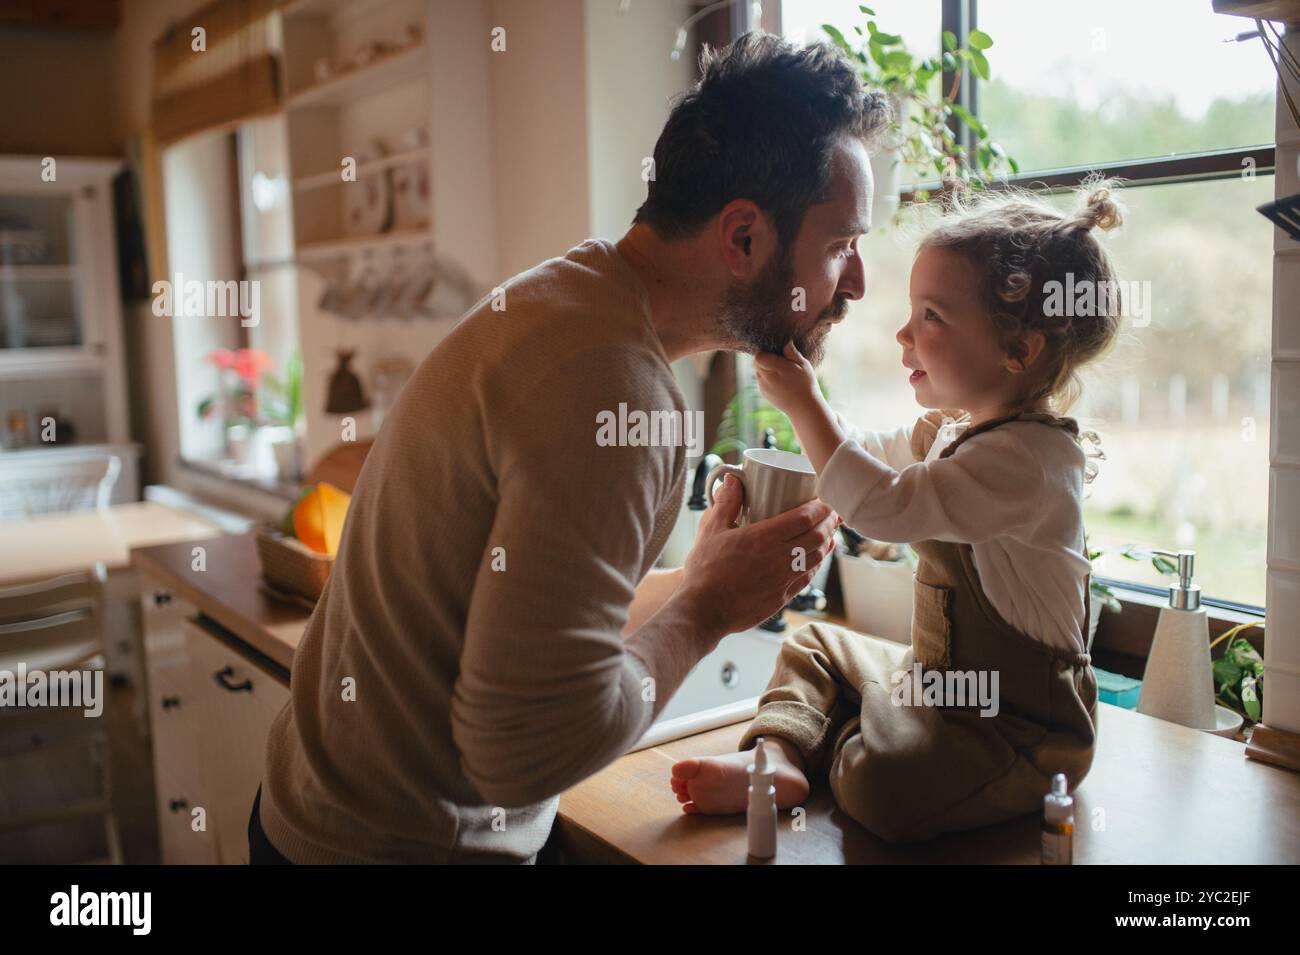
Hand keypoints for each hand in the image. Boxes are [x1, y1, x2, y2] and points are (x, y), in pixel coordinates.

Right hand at [676, 474, 837, 640]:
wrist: (704, 610)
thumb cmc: (704, 570)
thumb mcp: (711, 531)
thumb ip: (726, 503)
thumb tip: (733, 479)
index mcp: (762, 538)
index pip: (803, 518)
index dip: (820, 507)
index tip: (824, 500)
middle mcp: (778, 558)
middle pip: (817, 537)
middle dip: (829, 523)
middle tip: (832, 514)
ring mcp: (782, 580)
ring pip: (816, 558)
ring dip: (827, 543)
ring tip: (829, 533)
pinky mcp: (782, 598)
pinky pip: (807, 578)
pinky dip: (816, 564)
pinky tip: (816, 559)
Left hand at [754, 341, 820, 416]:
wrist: (804, 408)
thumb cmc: (806, 385)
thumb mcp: (803, 365)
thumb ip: (792, 352)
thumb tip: (786, 341)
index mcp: (775, 368)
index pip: (758, 356)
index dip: (765, 353)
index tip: (775, 354)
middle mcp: (766, 378)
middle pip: (756, 364)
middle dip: (764, 360)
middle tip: (779, 362)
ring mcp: (763, 387)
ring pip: (758, 372)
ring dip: (766, 370)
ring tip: (781, 373)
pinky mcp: (764, 394)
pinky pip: (761, 382)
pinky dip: (767, 379)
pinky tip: (781, 382)